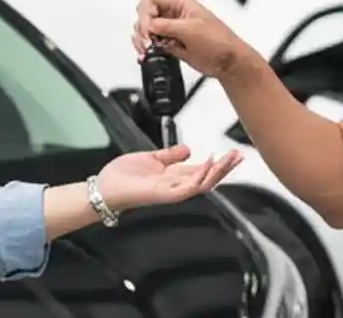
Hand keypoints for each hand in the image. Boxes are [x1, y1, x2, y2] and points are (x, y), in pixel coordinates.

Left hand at [96, 144, 242, 211]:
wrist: (103, 188)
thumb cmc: (121, 176)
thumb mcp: (150, 157)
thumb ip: (170, 154)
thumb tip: (188, 148)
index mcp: (173, 176)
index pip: (203, 170)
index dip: (219, 163)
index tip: (233, 153)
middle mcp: (175, 185)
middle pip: (208, 178)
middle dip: (225, 168)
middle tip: (239, 156)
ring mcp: (171, 191)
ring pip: (203, 184)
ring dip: (218, 172)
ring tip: (229, 159)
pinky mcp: (164, 194)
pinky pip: (188, 187)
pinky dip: (200, 176)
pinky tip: (208, 163)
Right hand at [132, 0, 255, 79]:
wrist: (227, 61)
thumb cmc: (218, 40)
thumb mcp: (190, 29)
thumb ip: (166, 25)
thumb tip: (148, 25)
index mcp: (179, 2)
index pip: (149, 1)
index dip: (145, 14)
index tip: (149, 29)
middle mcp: (173, 14)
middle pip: (144, 16)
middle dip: (142, 29)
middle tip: (148, 41)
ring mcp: (171, 29)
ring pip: (145, 31)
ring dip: (142, 40)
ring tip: (147, 50)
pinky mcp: (170, 44)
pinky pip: (151, 44)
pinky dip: (146, 49)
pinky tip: (147, 55)